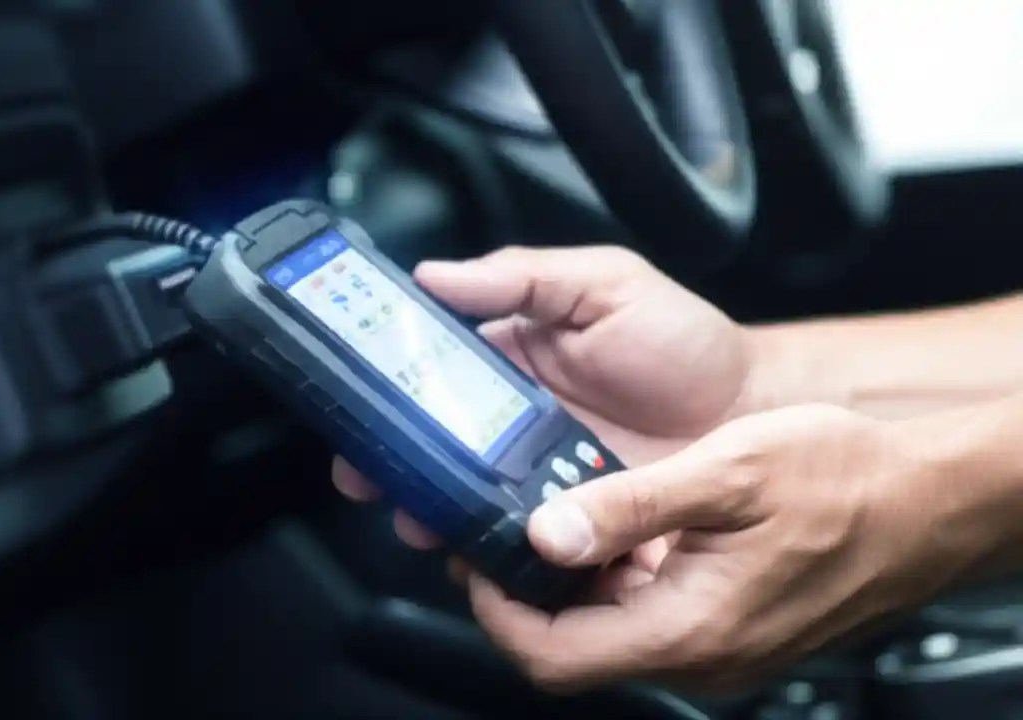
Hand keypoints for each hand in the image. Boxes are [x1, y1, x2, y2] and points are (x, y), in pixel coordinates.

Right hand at [332, 245, 751, 546]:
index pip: (428, 375)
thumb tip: (435, 274)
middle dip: (391, 467)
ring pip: (465, 501)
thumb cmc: (683, 341)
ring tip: (422, 523)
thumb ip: (522, 274)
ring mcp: (539, 480)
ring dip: (433, 514)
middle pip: (432, 448)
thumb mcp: (604, 285)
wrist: (755, 410)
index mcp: (508, 361)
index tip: (354, 410)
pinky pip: (519, 543)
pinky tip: (481, 555)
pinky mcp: (571, 526)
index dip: (385, 393)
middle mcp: (512, 425)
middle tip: (370, 480)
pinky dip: (493, 552)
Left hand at [477, 404, 976, 693]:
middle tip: (501, 535)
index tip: (475, 560)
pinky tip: (615, 529)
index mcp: (689, 628)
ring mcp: (718, 650)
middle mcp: (700, 657)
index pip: (551, 656)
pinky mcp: (732, 632)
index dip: (497, 612)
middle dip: (523, 598)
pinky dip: (615, 582)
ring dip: (570, 587)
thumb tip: (544, 534)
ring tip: (552, 519)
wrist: (929, 502)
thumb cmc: (845, 480)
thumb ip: (625, 505)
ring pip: (608, 636)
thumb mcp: (724, 471)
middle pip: (572, 653)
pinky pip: (649, 621)